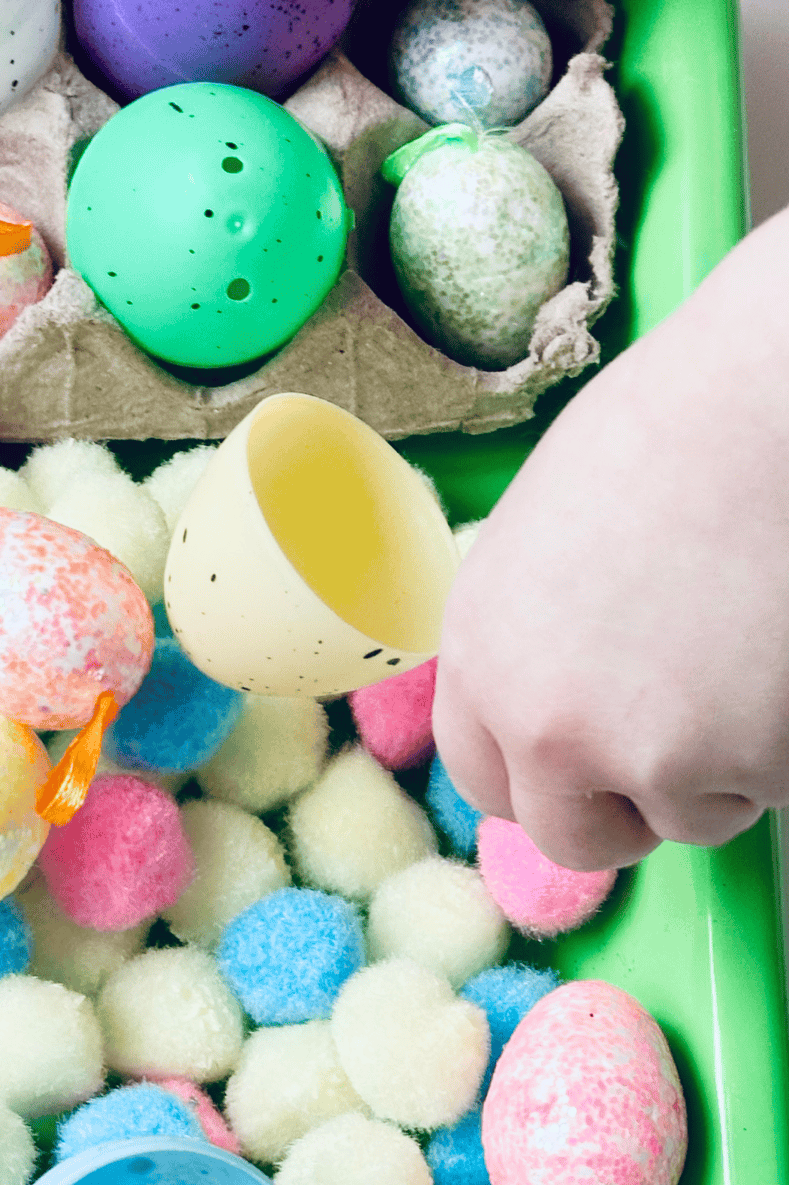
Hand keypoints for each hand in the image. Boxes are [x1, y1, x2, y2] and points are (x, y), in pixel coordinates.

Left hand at [433, 207, 788, 870]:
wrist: (765, 402)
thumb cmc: (665, 436)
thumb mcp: (541, 541)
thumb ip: (529, 639)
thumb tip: (547, 704)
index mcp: (480, 655)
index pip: (481, 779)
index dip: (537, 774)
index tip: (577, 764)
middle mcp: (545, 723)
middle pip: (571, 836)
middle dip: (622, 807)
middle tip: (672, 742)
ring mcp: (648, 755)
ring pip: (688, 818)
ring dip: (717, 766)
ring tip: (738, 648)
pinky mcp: (750, 765)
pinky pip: (766, 788)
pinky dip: (778, 745)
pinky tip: (774, 650)